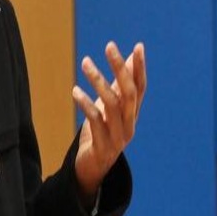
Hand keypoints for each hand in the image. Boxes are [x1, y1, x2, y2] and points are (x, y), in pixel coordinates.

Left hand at [73, 42, 146, 202]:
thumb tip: (128, 61)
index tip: (138, 46)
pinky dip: (86, 104)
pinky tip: (76, 90)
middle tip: (110, 46)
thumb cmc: (101, 134)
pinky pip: (95, 122)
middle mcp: (130, 124)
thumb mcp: (109, 109)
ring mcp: (118, 136)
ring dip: (98, 81)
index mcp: (132, 114)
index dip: (140, 68)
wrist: (92, 169)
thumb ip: (118, 88)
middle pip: (129, 93)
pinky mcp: (104, 146)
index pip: (140, 87)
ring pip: (112, 104)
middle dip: (120, 68)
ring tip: (85, 62)